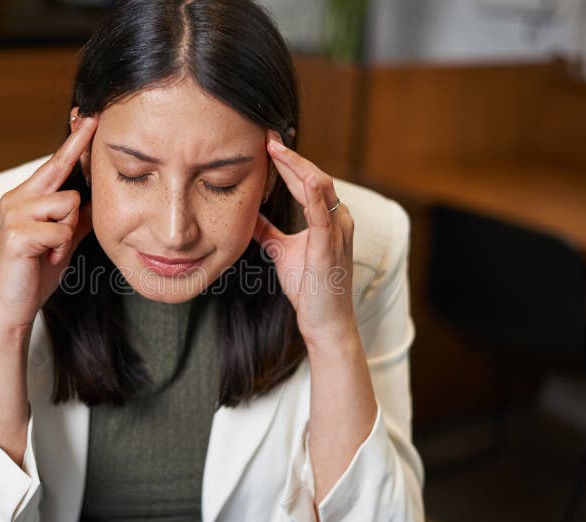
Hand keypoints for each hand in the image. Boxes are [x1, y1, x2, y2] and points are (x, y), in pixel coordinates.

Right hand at [0, 113, 97, 331]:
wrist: (12, 305)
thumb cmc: (36, 272)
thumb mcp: (64, 240)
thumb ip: (79, 217)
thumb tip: (101, 198)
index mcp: (26, 196)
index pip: (56, 164)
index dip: (75, 141)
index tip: (89, 117)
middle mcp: (15, 198)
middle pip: (66, 185)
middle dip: (73, 215)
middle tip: (57, 241)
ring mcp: (13, 213)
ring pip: (69, 207)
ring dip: (67, 236)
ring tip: (48, 252)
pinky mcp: (17, 233)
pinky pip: (62, 231)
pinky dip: (60, 250)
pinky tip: (43, 259)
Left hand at [252, 131, 356, 346]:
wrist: (325, 321)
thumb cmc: (309, 287)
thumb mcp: (282, 250)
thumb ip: (268, 230)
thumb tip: (248, 215)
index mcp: (328, 217)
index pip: (307, 180)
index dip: (288, 161)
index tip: (267, 143)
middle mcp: (338, 219)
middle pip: (314, 176)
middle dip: (291, 156)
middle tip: (268, 136)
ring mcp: (337, 232)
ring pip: (320, 187)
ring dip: (298, 166)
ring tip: (277, 149)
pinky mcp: (329, 247)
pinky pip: (323, 215)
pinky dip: (313, 195)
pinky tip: (300, 178)